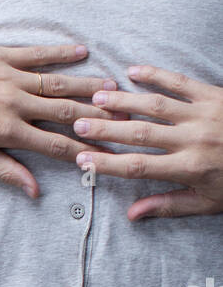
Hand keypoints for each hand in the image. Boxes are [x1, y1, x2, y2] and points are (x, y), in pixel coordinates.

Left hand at [0, 42, 123, 196]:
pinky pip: (37, 54)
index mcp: (8, 131)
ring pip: (58, 82)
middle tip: (127, 120)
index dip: (85, 152)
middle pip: (67, 113)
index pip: (56, 146)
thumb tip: (34, 192)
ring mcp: (10, 76)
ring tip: (115, 89)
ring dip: (89, 86)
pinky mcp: (2, 55)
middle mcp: (15, 103)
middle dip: (99, 118)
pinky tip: (82, 51)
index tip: (108, 157)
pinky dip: (61, 52)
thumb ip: (5, 171)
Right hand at [73, 65, 222, 217]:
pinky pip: (179, 82)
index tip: (82, 160)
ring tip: (97, 98)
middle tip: (77, 123)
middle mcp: (194, 139)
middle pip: (139, 133)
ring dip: (123, 100)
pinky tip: (133, 72)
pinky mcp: (214, 94)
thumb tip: (132, 214)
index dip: (107, 164)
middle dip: (105, 128)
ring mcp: (204, 113)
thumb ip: (169, 205)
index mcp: (190, 168)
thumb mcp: (209, 203)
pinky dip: (155, 74)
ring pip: (155, 105)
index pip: (138, 167)